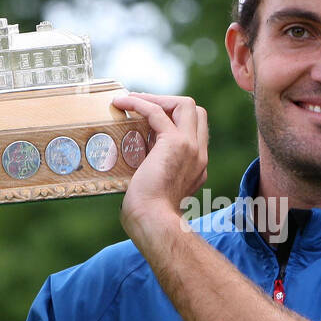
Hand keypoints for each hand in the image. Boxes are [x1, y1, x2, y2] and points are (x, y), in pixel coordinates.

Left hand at [111, 93, 207, 238]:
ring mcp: (191, 147)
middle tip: (142, 107)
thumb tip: (137, 167)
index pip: (196, 130)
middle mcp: (199, 154)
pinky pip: (158, 111)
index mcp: (197, 166)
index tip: (149, 122)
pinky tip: (122, 103)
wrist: (153, 221)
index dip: (174, 119)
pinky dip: (139, 103)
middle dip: (169, 103)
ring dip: (157, 98)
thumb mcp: (157, 190)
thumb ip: (156, 174)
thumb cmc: (149, 215)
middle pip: (196, 112)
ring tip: (131, 100)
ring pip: (185, 105)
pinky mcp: (176, 143)